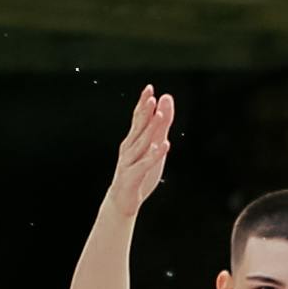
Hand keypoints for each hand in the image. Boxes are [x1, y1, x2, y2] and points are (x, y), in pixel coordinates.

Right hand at [105, 84, 174, 211]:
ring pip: (141, 144)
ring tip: (159, 117)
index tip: (149, 88)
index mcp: (132, 140)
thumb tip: (165, 101)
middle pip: (138, 128)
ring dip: (151, 130)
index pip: (137, 119)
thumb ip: (160, 126)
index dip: (143, 104)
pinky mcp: (132, 176)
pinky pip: (144, 164)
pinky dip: (152, 155)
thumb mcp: (153, 147)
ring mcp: (128, 162)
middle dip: (145, 112)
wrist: (122, 201)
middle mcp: (128, 148)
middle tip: (151, 97)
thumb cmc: (138, 172)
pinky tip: (161, 147)